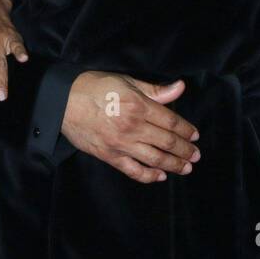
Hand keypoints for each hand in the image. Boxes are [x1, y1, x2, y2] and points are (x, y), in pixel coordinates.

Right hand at [60, 72, 200, 182]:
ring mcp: (121, 144)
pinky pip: (133, 170)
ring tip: (186, 168)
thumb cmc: (95, 87)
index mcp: (138, 105)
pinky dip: (148, 176)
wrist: (63, 102)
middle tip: (196, 155)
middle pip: (167, 142)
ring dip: (173, 165)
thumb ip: (154, 89)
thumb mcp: (126, 81)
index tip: (195, 135)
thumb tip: (180, 87)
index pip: (171, 122)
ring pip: (155, 159)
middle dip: (185, 150)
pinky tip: (160, 177)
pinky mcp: (109, 156)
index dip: (187, 130)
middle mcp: (132, 127)